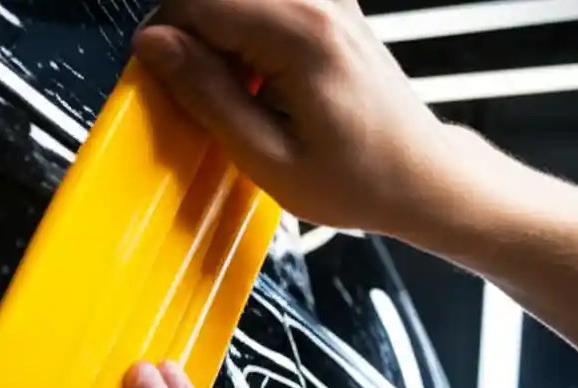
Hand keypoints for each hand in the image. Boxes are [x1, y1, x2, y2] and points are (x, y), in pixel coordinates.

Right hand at [133, 0, 492, 237]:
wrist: (421, 177)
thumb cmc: (362, 180)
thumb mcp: (269, 158)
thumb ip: (208, 95)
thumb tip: (156, 47)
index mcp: (302, 34)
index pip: (198, 2)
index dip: (164, 37)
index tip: (157, 73)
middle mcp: (320, 1)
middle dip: (190, 30)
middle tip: (192, 85)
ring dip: (220, 32)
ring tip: (234, 87)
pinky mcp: (332, 7)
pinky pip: (266, 4)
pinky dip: (247, 31)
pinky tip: (258, 76)